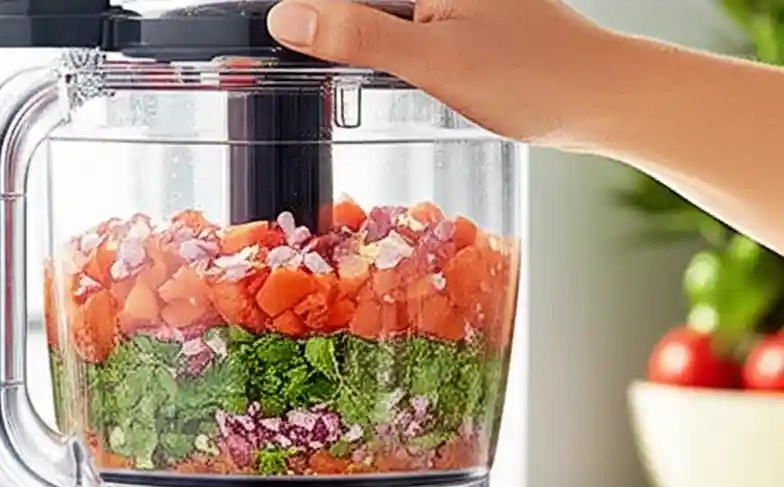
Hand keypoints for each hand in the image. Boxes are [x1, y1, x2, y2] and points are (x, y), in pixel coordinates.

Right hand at [266, 0, 625, 148]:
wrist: (601, 96)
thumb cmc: (534, 75)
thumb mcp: (432, 58)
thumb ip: (355, 32)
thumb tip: (285, 17)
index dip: (300, 11)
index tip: (265, 32)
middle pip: (348, 2)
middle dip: (315, 18)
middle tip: (278, 44)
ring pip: (367, 9)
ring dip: (336, 26)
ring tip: (303, 46)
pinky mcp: (449, 9)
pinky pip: (389, 15)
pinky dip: (365, 35)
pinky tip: (354, 58)